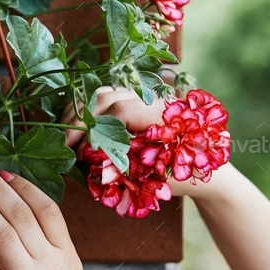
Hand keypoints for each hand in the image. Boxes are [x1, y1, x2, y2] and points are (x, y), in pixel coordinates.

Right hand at [63, 86, 206, 196]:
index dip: (94, 131)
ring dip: (78, 113)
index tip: (78, 152)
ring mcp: (139, 95)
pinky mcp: (131, 99)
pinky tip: (74, 131)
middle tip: (63, 144)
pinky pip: (102, 98)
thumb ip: (124, 168)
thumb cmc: (182, 174)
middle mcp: (150, 96)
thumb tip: (87, 163)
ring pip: (100, 93)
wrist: (205, 165)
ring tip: (65, 138)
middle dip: (79, 118)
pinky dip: (85, 112)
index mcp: (161, 112)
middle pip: (105, 96)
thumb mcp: (155, 177)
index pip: (120, 111)